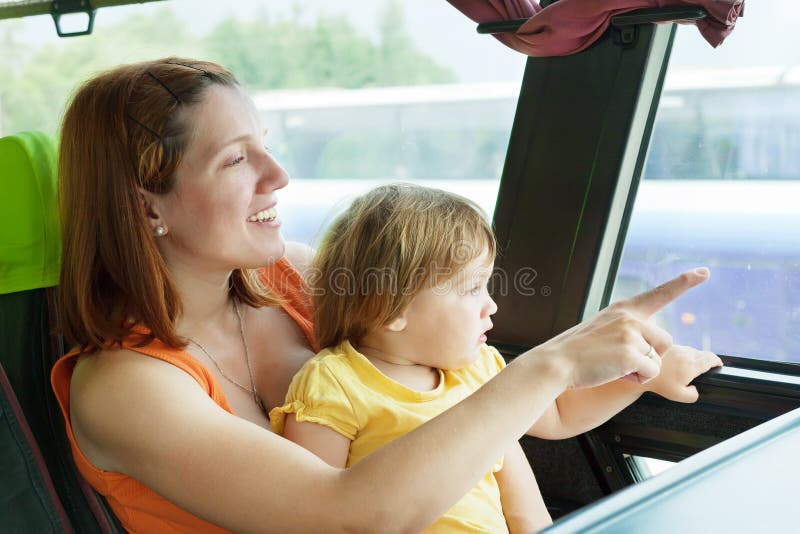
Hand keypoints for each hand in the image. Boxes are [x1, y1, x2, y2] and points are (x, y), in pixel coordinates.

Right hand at [540, 268, 710, 388]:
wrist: (556, 363)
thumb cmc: (576, 352)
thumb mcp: (602, 329)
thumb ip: (625, 330)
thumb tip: (647, 347)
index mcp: (623, 310)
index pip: (660, 293)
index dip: (684, 282)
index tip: (704, 272)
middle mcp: (629, 318)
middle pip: (663, 341)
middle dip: (649, 355)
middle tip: (618, 359)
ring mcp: (630, 334)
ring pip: (657, 359)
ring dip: (641, 368)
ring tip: (613, 365)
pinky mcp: (631, 354)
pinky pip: (650, 372)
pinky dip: (636, 378)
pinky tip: (615, 372)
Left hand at [644, 345, 721, 401]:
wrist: (641, 371)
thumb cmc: (660, 384)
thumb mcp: (679, 395)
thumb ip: (693, 395)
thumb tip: (697, 391)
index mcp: (693, 364)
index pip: (711, 359)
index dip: (717, 362)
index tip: (718, 366)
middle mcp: (687, 353)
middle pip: (702, 354)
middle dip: (706, 361)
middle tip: (704, 370)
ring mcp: (677, 348)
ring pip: (692, 351)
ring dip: (694, 357)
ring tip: (690, 368)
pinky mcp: (669, 347)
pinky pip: (681, 350)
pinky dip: (683, 355)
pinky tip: (677, 364)